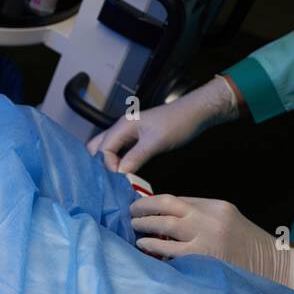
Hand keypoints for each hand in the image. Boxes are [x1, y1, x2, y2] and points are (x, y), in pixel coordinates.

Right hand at [87, 76, 238, 173]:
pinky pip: (120, 151)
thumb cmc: (177, 124)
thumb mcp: (156, 142)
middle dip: (100, 164)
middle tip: (110, 181)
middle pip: (98, 147)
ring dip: (108, 163)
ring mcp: (128, 133)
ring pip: (107, 149)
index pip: (103, 149)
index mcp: (122, 126)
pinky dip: (118, 162)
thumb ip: (135, 157)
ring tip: (114, 180)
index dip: (107, 166)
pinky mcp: (136, 139)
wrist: (195, 113)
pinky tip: (123, 173)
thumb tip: (118, 174)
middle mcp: (121, 129)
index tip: (118, 180)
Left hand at [130, 194, 293, 293]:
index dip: (155, 201)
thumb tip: (168, 216)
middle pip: (167, 206)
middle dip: (143, 208)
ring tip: (134, 228)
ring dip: (144, 226)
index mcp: (216, 205)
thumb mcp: (229, 221)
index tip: (142, 205)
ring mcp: (205, 238)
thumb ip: (202, 216)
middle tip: (130, 213)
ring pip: (164, 225)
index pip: (178, 199)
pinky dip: (152, 246)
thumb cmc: (249, 247)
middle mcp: (209, 218)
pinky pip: (168, 250)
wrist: (276, 268)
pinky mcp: (201, 258)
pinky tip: (144, 246)